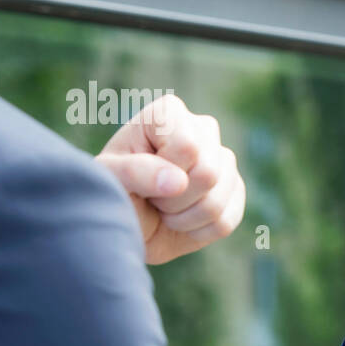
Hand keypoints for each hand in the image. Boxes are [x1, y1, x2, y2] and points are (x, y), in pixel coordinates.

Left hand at [95, 94, 245, 264]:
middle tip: (152, 197)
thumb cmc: (113, 193)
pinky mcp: (235, 190)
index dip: (165, 173)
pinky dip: (198, 231)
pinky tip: (182, 222)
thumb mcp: (109, 179)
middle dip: (174, 199)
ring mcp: (223, 160)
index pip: (187, 147)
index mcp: (168, 114)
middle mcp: (203, 130)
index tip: (142, 177)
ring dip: (183, 218)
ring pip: (217, 201)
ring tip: (164, 210)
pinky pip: (226, 222)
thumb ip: (135, 172)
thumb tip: (179, 182)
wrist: (128, 227)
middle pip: (208, 173)